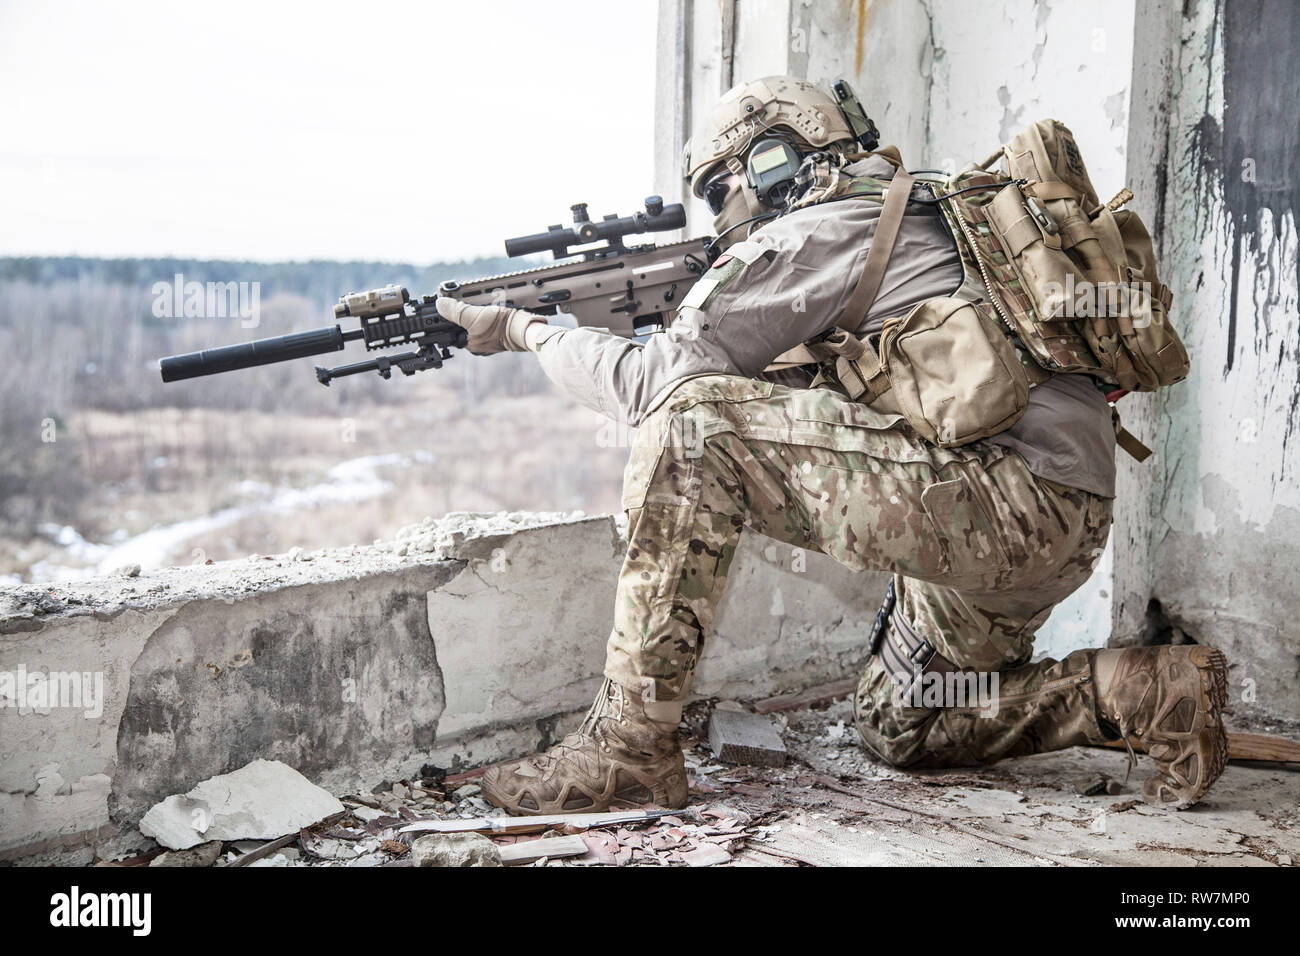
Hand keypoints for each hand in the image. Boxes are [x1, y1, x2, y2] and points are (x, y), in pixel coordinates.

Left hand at [434, 297, 548, 354]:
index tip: (449, 305)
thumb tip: (439, 304)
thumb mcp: (473, 315)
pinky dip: (487, 313)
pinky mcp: (499, 334)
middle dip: (465, 312)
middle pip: (464, 325)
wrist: (525, 328)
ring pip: (476, 322)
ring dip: (476, 311)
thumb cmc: (500, 326)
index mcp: (468, 344)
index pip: (451, 330)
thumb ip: (455, 311)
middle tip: (467, 302)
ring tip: (481, 302)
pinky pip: (488, 322)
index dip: (449, 317)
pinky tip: (491, 306)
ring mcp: (489, 340)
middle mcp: (477, 345)